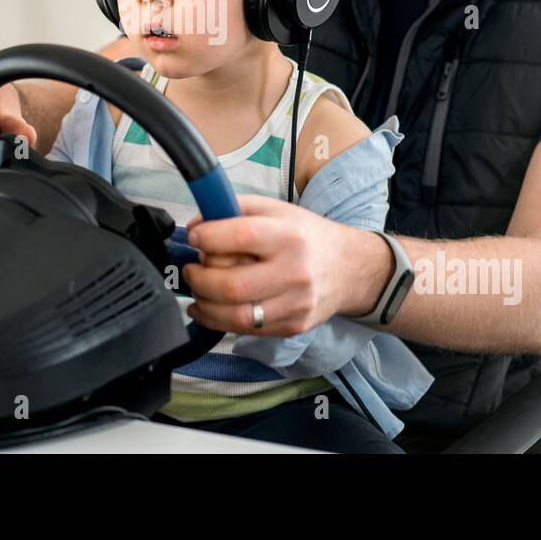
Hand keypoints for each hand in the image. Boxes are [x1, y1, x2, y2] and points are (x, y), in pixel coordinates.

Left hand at [181, 195, 359, 336]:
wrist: (349, 268)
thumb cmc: (306, 236)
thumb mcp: (276, 210)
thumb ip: (235, 209)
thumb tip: (195, 226)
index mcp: (289, 236)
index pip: (241, 237)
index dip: (208, 238)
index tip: (195, 237)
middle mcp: (294, 272)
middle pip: (232, 285)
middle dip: (199, 278)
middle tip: (191, 268)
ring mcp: (295, 304)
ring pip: (236, 315)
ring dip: (204, 303)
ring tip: (197, 289)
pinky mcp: (292, 326)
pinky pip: (246, 330)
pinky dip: (217, 321)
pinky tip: (207, 308)